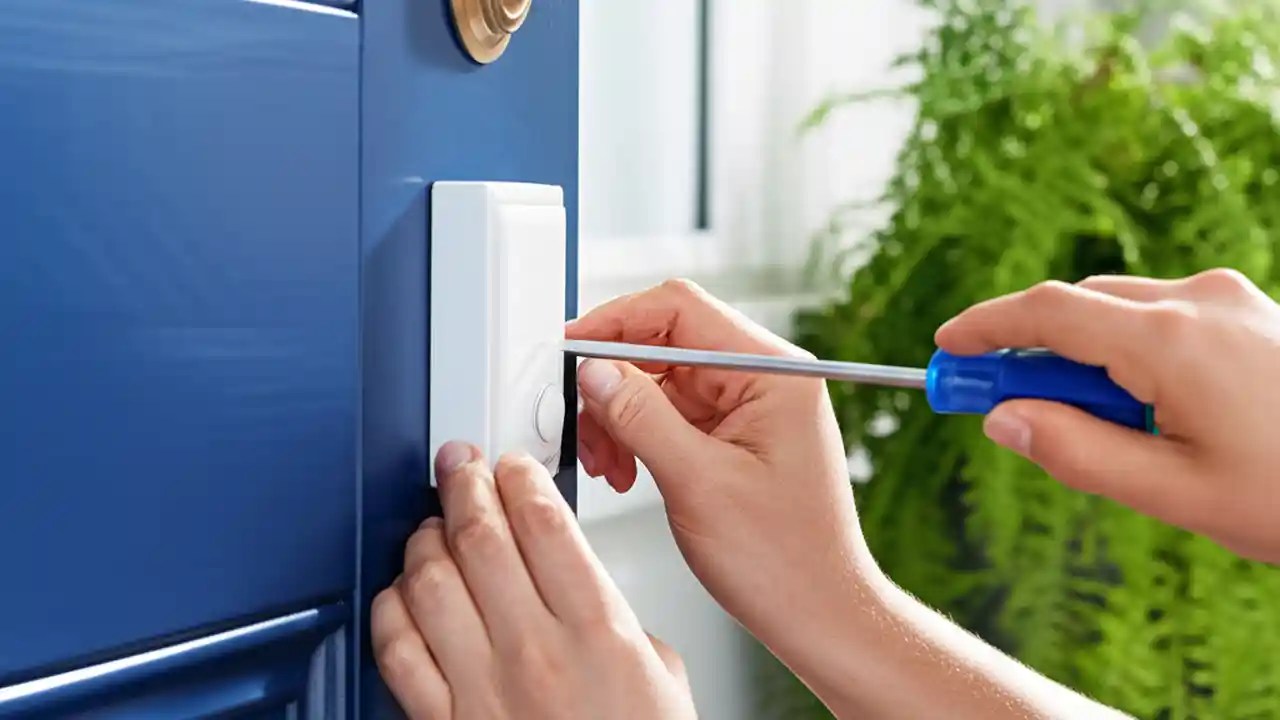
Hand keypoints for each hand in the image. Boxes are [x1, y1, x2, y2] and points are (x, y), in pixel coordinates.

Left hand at [371, 442, 694, 719]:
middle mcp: (535, 650)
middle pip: (480, 534)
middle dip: (464, 482)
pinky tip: (403, 593)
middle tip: (460, 465)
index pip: (544, 520)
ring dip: (426, 538)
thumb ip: (616, 616)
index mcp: (599, 629)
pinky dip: (392, 606)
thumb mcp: (660, 674)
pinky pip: (397, 648)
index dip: (519, 475)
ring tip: (434, 524)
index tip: (513, 465)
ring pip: (430, 580)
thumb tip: (580, 581)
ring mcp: (482, 687)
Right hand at [567, 280, 870, 669]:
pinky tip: (626, 469)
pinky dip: (639, 436)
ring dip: (621, 415)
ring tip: (608, 461)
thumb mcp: (699, 483)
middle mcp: (764, 379)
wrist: (819, 613)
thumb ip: (641, 417)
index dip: (616, 322)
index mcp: (772, 373)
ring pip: (660, 382)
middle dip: (614, 382)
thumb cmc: (786, 560)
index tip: (572, 348)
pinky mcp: (735, 435)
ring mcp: (749, 407)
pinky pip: (671, 415)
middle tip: (583, 423)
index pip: (679, 310)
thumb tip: (595, 370)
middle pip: (665, 343)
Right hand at [937, 269, 1279, 562]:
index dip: (986, 326)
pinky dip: (1128, 349)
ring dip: (1084, 353)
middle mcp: (1201, 302)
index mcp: (1172, 342)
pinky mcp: (1253, 310)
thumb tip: (1002, 419)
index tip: (946, 350)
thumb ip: (1075, 452)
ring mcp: (1233, 300)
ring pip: (1122, 309)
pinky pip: (1164, 315)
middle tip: (996, 400)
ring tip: (1095, 425)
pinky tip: (1148, 408)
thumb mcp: (1174, 493)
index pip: (1048, 312)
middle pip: (1081, 306)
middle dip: (1030, 349)